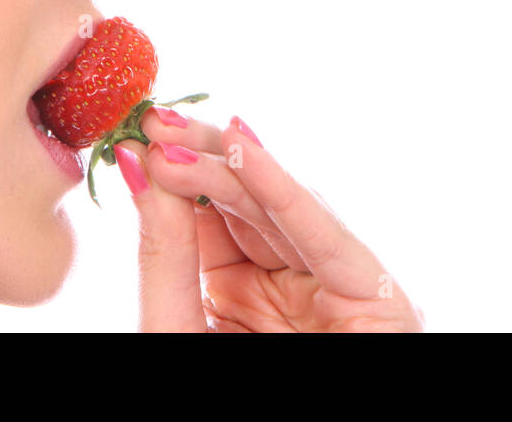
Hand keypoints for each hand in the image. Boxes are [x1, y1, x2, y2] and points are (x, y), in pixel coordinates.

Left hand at [112, 110, 423, 331]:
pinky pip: (327, 238)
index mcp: (243, 291)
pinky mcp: (378, 301)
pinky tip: (246, 152)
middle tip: (153, 119)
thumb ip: (164, 253)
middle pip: (246, 203)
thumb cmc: (219, 408)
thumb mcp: (175, 329)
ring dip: (232, 166)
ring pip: (283, 211)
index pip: (210, 213)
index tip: (133, 127)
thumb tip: (137, 166)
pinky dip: (286, 194)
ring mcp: (336, 288)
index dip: (175, 169)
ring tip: (179, 134)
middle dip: (200, 156)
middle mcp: (291, 283)